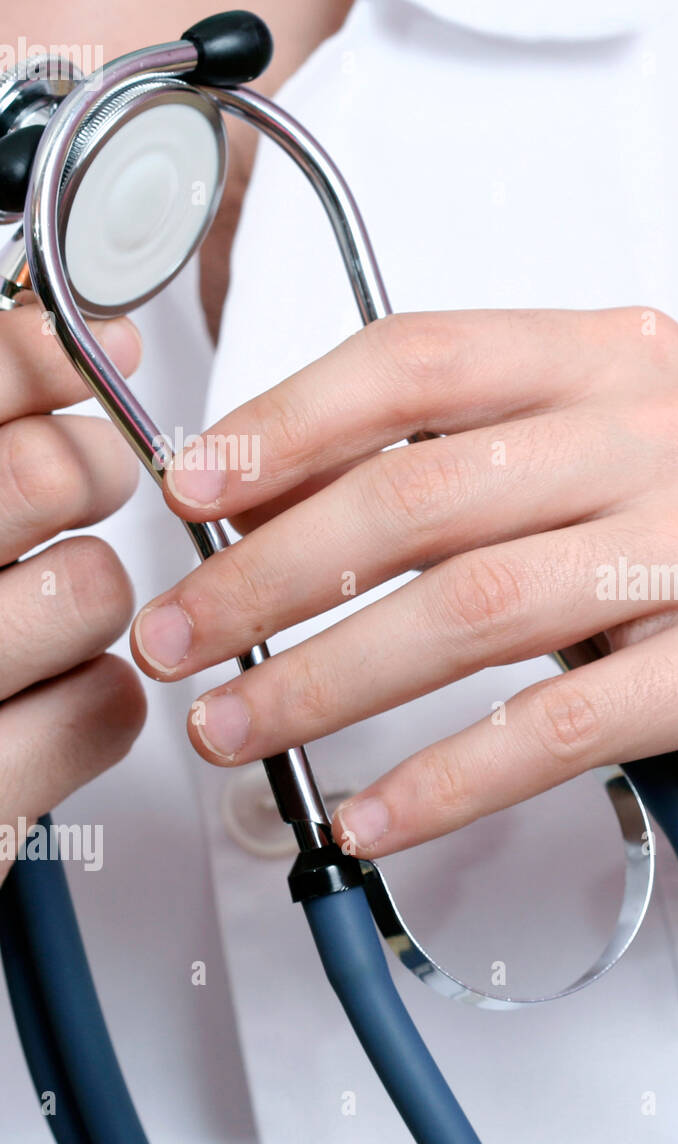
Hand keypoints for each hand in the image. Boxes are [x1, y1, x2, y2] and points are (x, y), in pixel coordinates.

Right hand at [0, 303, 145, 880]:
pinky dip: (96, 703)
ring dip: (82, 602)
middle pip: (50, 480)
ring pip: (95, 591)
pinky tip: (38, 708)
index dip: (32, 361)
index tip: (76, 358)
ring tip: (24, 627)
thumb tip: (77, 361)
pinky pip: (112, 707)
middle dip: (82, 474)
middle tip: (69, 491)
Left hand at [130, 309, 677, 855]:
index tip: (200, 491)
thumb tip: (335, 520)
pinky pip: (564, 724)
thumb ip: (517, 476)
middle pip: (425, 493)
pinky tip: (381, 814)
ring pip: (476, 608)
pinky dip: (449, 778)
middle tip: (193, 639)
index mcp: (631, 365)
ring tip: (251, 734)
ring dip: (334, 682)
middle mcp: (674, 432)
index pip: (423, 360)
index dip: (289, 423)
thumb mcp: (657, 469)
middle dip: (277, 576)